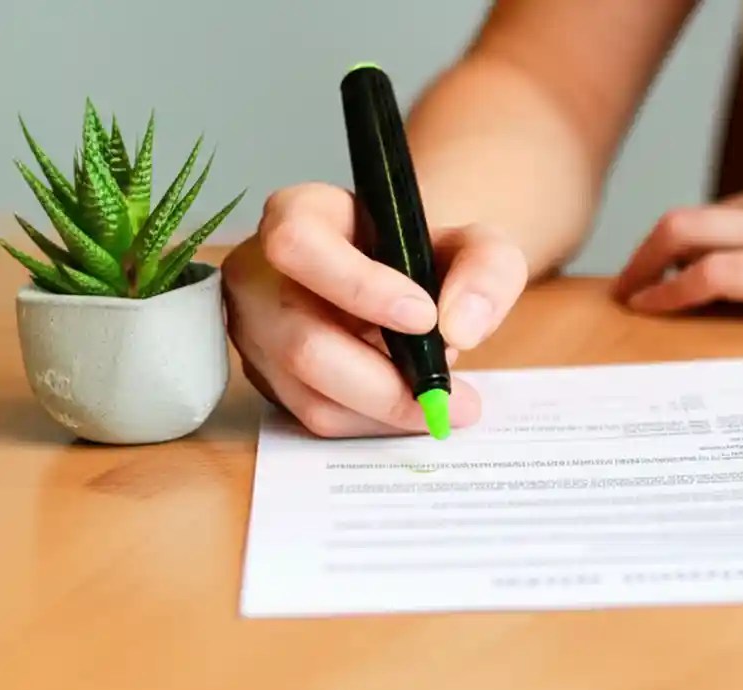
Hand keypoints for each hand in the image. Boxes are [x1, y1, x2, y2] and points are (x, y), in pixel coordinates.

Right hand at [222, 183, 527, 437]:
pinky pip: (317, 417)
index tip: (425, 317)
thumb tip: (460, 328)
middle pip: (303, 343)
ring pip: (311, 395)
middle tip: (448, 396)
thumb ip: (486, 272)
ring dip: (385, 410)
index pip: (300, 245)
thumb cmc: (428, 256)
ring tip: (442, 402)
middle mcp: (260, 274)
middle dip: (384, 383)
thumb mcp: (476, 246)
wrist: (405, 281)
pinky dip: (373, 422)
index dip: (359, 286)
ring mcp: (255, 332)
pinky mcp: (269, 379)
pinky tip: (410, 406)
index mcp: (298, 215)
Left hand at [613, 159, 742, 325]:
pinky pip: (712, 274)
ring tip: (629, 301)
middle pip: (688, 217)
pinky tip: (656, 309)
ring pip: (686, 235)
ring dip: (646, 270)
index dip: (691, 243)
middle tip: (628, 283)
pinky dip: (672, 291)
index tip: (673, 268)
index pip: (727, 212)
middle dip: (646, 251)